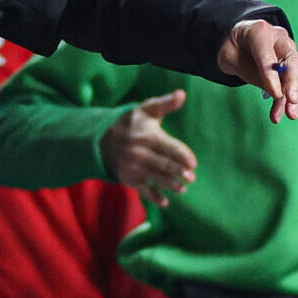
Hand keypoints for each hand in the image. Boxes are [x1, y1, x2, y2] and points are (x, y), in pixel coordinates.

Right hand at [101, 90, 196, 206]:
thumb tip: (182, 94)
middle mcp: (139, 152)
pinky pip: (142, 189)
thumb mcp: (147, 111)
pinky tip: (165, 203)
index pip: (167, 146)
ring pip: (154, 177)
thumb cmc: (132, 123)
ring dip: (169, 184)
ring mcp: (133, 167)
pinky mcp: (128, 178)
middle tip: (192, 178)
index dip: (181, 155)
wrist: (103, 140)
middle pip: (162, 164)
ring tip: (182, 189)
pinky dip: (153, 197)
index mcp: (147, 136)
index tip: (193, 163)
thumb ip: (165, 103)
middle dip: (178, 171)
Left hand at [216, 18, 297, 121]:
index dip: (272, 75)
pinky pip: (290, 81)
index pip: (268, 55)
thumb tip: (275, 92)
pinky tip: (283, 112)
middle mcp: (278, 38)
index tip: (276, 94)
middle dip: (293, 84)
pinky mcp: (289, 63)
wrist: (237, 39)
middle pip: (291, 61)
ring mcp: (286, 49)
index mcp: (259, 31)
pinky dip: (287, 98)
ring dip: (293, 95)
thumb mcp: (229, 58)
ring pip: (295, 73)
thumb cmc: (232, 47)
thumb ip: (249, 71)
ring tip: (291, 114)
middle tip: (292, 101)